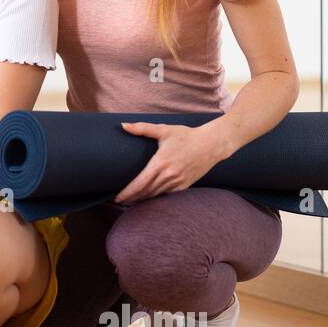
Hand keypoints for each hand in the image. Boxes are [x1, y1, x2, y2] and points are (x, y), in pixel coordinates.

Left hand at [113, 122, 230, 204]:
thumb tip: (123, 125)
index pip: (139, 183)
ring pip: (155, 195)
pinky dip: (155, 197)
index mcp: (161, 163)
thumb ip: (142, 128)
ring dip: (142, 200)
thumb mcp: (164, 130)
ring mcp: (177, 182)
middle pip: (145, 192)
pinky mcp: (184, 186)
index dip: (127, 193)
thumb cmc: (186, 135)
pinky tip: (147, 198)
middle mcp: (169, 175)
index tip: (116, 197)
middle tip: (118, 200)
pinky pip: (166, 195)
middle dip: (131, 198)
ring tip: (129, 201)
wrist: (212, 144)